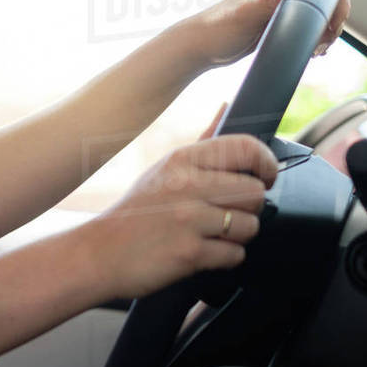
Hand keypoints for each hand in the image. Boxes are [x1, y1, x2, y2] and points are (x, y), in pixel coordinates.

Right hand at [83, 130, 276, 300]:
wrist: (100, 253)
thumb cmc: (136, 212)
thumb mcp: (164, 169)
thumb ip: (202, 143)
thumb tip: (226, 108)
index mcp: (182, 160)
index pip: (246, 148)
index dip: (266, 164)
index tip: (265, 177)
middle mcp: (186, 185)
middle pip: (255, 192)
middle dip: (249, 208)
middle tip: (227, 213)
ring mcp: (188, 219)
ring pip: (250, 226)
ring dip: (237, 235)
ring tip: (211, 234)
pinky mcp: (190, 253)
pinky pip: (235, 255)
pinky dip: (225, 258)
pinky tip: (203, 252)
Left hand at [190, 0, 350, 68]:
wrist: (203, 46)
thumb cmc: (218, 29)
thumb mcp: (243, 16)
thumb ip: (265, 1)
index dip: (340, 2)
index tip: (331, 28)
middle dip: (335, 20)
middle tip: (322, 44)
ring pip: (325, 10)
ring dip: (328, 31)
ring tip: (316, 50)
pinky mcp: (284, 16)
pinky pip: (313, 21)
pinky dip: (319, 35)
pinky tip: (312, 50)